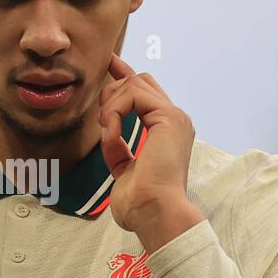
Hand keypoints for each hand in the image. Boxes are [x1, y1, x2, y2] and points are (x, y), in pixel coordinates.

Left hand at [98, 54, 204, 251]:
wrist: (154, 213)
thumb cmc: (140, 202)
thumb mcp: (123, 167)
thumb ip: (118, 146)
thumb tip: (108, 128)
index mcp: (167, 131)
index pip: (146, 92)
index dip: (124, 75)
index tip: (109, 64)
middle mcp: (174, 120)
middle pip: (140, 80)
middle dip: (112, 91)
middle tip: (102, 121)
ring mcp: (174, 117)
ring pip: (134, 84)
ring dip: (111, 106)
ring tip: (108, 134)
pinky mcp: (168, 117)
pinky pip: (131, 96)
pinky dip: (115, 114)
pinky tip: (112, 135)